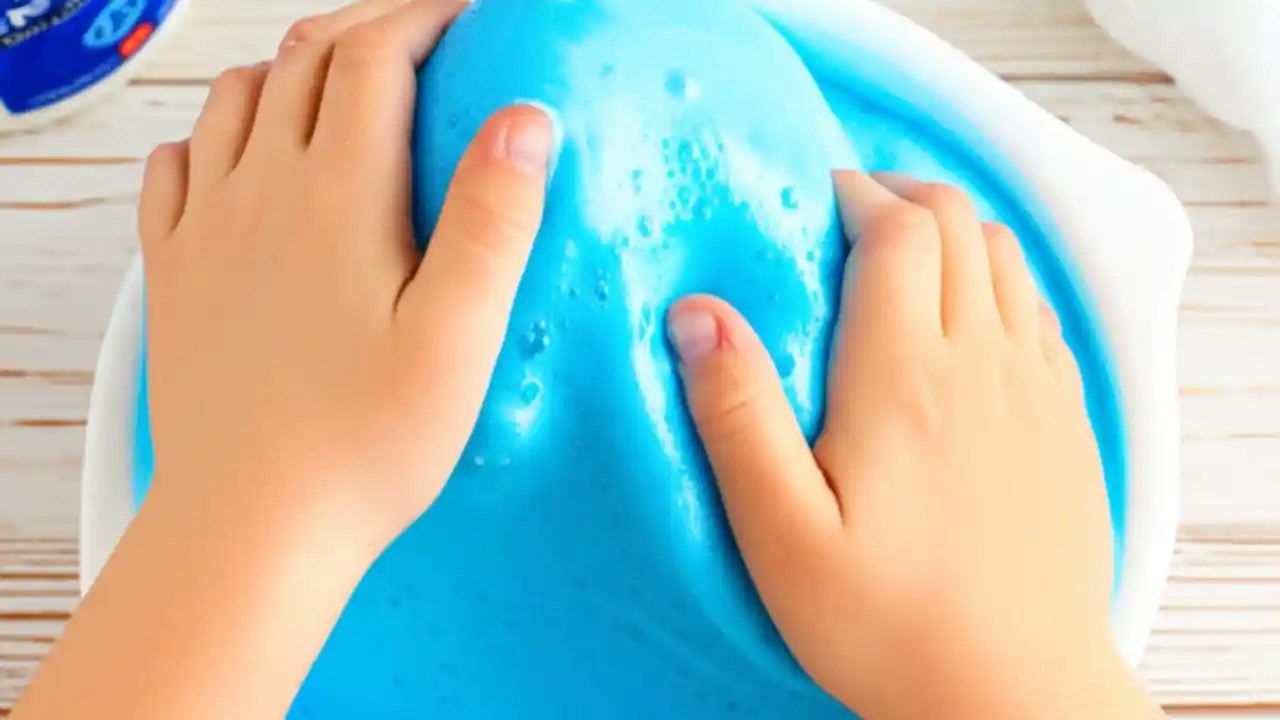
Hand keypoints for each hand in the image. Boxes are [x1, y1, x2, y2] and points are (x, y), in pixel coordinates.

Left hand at [140, 0, 554, 551]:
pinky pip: (176, 163)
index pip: (374, 57)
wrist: (251, 526)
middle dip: (368, 26)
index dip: (424, 16)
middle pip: (305, 58)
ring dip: (293, 68)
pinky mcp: (173, 272)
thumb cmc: (364, 444)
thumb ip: (492, 219)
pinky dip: (215, 131)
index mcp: (338, 196)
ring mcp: (206, 228)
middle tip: (420, 35)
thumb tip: (523, 119)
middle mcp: (261, 191)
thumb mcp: (459, 337)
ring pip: (237, 97)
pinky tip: (242, 156)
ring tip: (341, 83)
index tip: (468, 15)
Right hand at [668, 172, 1161, 717]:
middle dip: (904, 193)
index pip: (900, 231)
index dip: (858, 193)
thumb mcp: (782, 534)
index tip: (818, 196)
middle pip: (960, 222)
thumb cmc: (889, 625)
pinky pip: (1042, 311)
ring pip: (1008, 257)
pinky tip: (971, 314)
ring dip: (956, 229)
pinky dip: (1002, 280)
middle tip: (853, 209)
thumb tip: (698, 315)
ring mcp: (1037, 389)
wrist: (1016, 695)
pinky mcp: (1069, 423)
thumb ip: (738, 417)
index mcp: (907, 375)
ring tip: (907, 248)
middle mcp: (984, 361)